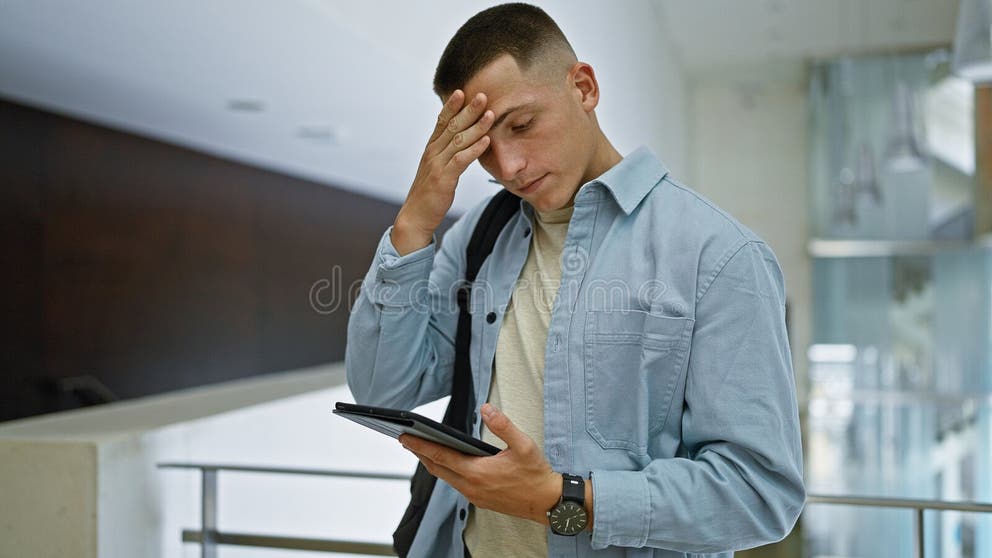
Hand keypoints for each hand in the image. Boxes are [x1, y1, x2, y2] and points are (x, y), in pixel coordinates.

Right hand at [392, 90, 494, 254]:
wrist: (416, 216)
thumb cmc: (429, 193)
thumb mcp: (437, 168)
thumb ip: (446, 153)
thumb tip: (461, 141)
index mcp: (431, 148)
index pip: (441, 122)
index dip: (451, 106)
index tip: (462, 90)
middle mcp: (432, 153)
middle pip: (452, 127)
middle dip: (468, 110)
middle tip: (482, 95)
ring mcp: (437, 165)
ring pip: (458, 141)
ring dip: (476, 126)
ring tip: (490, 114)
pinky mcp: (443, 180)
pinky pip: (460, 161)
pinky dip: (474, 149)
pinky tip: (486, 141)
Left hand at [399, 403, 560, 523]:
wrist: (547, 502)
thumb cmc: (536, 475)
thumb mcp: (523, 445)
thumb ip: (503, 425)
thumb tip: (486, 408)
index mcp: (477, 472)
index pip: (440, 456)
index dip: (420, 445)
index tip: (405, 437)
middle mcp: (471, 486)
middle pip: (437, 468)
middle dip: (420, 453)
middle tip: (406, 440)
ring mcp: (474, 495)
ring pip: (445, 477)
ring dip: (432, 463)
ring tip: (423, 449)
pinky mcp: (480, 500)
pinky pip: (456, 484)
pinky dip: (446, 472)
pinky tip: (448, 464)